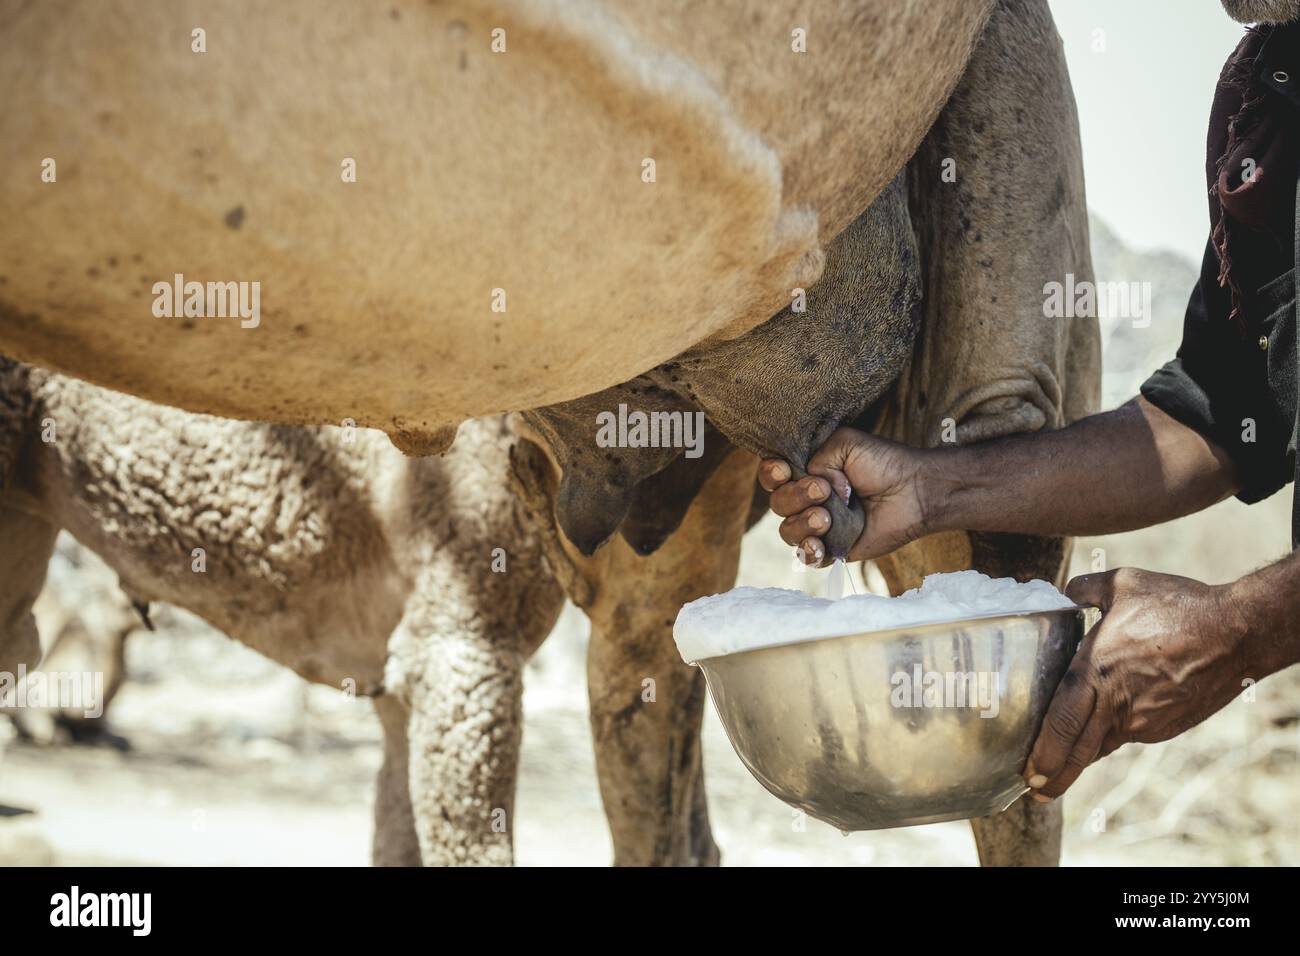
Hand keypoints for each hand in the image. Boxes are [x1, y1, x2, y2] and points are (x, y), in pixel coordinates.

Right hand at [758, 426, 927, 564]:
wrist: (914, 492)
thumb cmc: (883, 463)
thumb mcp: (844, 443)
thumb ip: (813, 456)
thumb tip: (807, 482)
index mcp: (807, 472)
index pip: (773, 476)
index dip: (772, 475)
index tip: (786, 470)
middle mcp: (807, 500)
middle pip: (777, 504)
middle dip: (795, 497)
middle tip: (824, 490)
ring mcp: (818, 527)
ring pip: (787, 532)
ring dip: (802, 523)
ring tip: (826, 518)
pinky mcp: (833, 550)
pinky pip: (806, 558)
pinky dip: (808, 551)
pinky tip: (820, 544)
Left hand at [1025, 567, 1247, 799]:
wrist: (1235, 633)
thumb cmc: (1177, 606)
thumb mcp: (1123, 584)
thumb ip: (1086, 589)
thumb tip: (1067, 591)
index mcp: (1096, 671)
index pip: (1060, 721)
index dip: (1042, 751)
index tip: (1026, 770)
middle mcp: (1116, 703)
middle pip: (1077, 750)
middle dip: (1053, 774)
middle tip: (1035, 790)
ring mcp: (1143, 720)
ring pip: (1102, 745)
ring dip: (1080, 760)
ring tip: (1060, 771)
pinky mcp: (1165, 725)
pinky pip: (1129, 735)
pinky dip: (1111, 738)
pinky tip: (1102, 734)